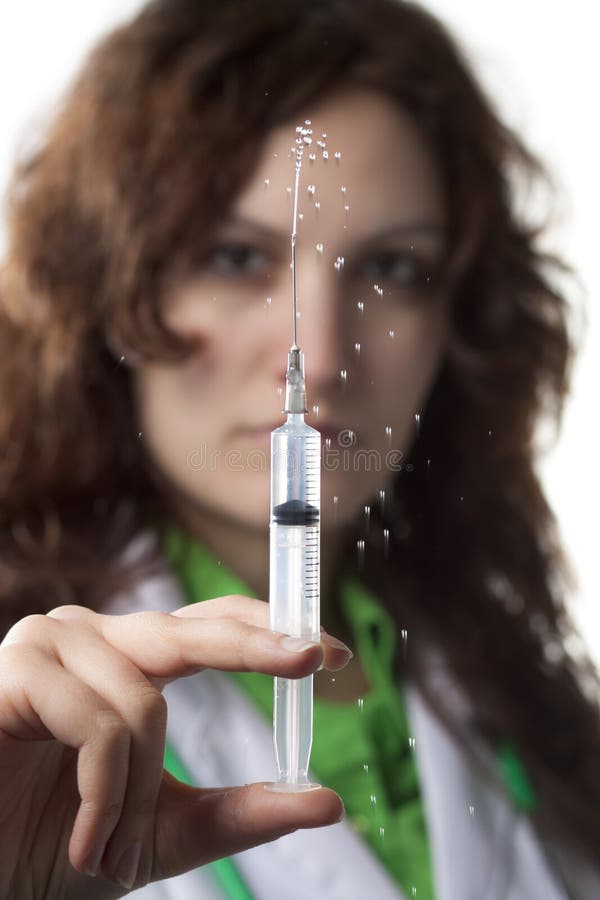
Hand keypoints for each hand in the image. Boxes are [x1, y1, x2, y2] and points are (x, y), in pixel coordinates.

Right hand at [0, 595, 350, 897]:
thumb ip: (236, 814)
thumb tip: (326, 801)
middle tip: (314, 658)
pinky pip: (100, 725)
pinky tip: (81, 841)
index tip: (332, 652)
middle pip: (193, 628)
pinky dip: (104, 797)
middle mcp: (93, 637)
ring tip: (108, 851)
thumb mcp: (159, 834)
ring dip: (139, 798)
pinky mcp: (15, 671)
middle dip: (258, 645)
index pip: (211, 623)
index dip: (270, 630)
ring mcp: (51, 645)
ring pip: (145, 704)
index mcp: (127, 660)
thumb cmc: (53, 844)